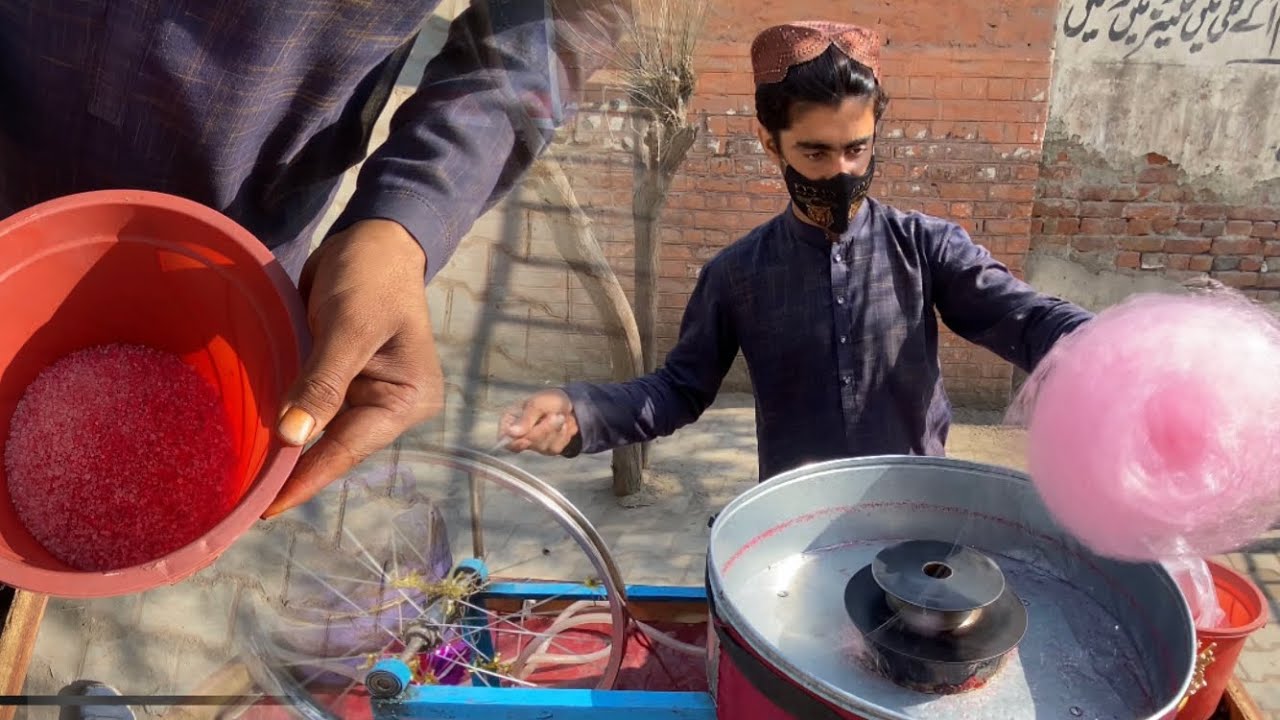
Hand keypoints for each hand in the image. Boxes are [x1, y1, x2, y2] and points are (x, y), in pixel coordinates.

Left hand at [264, 219, 443, 517]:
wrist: (374, 240)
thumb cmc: (372, 277)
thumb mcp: (350, 327)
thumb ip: (323, 381)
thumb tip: (292, 436)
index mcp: (406, 399)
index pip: (349, 447)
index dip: (307, 477)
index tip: (267, 508)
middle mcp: (390, 405)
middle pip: (335, 447)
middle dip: (294, 469)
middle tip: (242, 500)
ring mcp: (366, 395)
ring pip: (320, 433)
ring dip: (286, 449)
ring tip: (243, 480)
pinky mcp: (343, 381)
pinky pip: (312, 411)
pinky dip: (286, 422)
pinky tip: (256, 441)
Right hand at [499, 389, 578, 454]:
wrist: (569, 404)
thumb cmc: (549, 400)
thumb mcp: (538, 403)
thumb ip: (526, 418)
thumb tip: (511, 432)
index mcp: (510, 420)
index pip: (503, 438)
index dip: (514, 442)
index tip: (525, 440)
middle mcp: (518, 434)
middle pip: (526, 443)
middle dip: (544, 430)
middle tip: (555, 416)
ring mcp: (533, 444)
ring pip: (542, 446)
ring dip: (555, 431)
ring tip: (561, 417)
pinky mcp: (547, 449)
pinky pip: (555, 448)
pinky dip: (563, 436)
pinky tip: (564, 425)